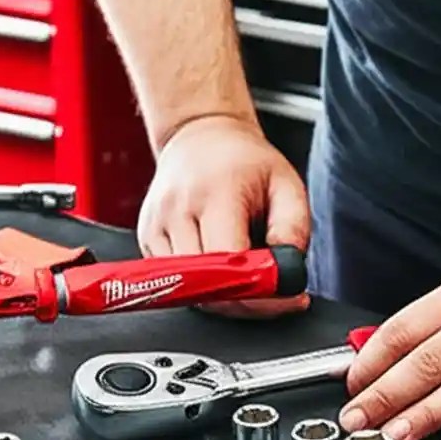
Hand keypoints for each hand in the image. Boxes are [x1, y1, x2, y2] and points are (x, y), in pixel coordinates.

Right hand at [138, 115, 310, 317]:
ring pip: (188, 289)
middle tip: (275, 296)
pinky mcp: (146, 238)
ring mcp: (156, 225)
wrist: (200, 138)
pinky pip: (175, 281)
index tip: (288, 298)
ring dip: (223, 297)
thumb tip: (287, 273)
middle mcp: (178, 209)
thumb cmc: (245, 163)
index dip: (261, 291)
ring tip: (248, 279)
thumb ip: (294, 228)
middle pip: (207, 283)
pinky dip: (202, 287)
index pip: (230, 261)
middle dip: (246, 301)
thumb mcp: (287, 184)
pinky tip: (222, 270)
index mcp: (215, 192)